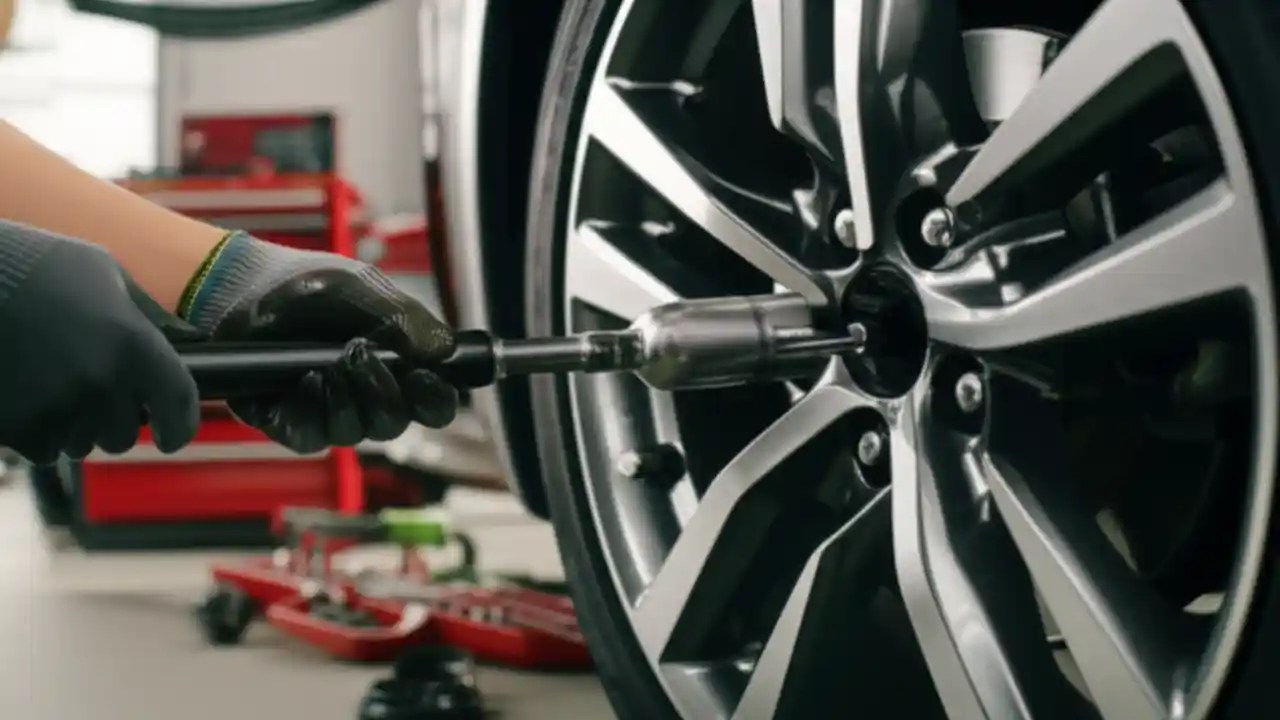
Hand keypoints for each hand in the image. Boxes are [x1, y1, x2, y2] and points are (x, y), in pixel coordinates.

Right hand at [0, 222, 198, 463]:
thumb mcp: (103, 271)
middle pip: (123, 434)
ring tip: (47, 380)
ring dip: (72, 425)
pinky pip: (41, 449)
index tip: (170, 435)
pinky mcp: (14, 427)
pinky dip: (35, 430)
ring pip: (81, 444)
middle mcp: (101, 382)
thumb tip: (190, 339)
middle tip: (86, 386)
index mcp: (134, 343)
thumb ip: (147, 313)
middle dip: (111, 418)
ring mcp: (55, 408)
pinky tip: (22, 392)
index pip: (179, 405)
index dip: (180, 426)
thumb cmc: (33, 264)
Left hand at [183, 233, 458, 452]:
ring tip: (325, 364)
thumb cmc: (307, 285)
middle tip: (358, 354)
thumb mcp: (360, 288)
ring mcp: (329, 414)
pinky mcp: (289, 423)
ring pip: (354, 433)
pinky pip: (310, 437)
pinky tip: (304, 380)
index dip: (436, 399)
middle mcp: (368, 399)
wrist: (243, 287)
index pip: (434, 405)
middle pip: (394, 424)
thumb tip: (443, 348)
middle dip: (381, 393)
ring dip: (344, 399)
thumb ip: (404, 317)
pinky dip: (310, 411)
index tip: (421, 375)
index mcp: (397, 369)